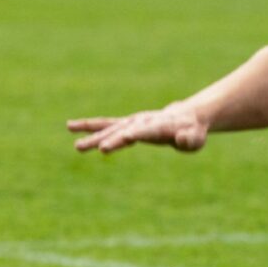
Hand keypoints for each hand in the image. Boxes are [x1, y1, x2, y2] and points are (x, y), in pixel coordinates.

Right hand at [68, 106, 209, 153]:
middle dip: (112, 139)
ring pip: (110, 128)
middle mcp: (142, 121)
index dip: (135, 135)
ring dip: (94, 136)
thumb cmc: (193, 132)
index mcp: (159, 126)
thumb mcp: (196, 138)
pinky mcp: (126, 125)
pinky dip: (90, 126)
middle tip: (99, 148)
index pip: (146, 131)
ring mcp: (133, 122)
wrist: (186, 117)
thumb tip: (182, 140)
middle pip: (124, 131)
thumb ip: (189, 140)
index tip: (123, 139)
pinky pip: (106, 125)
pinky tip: (71, 127)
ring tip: (76, 145)